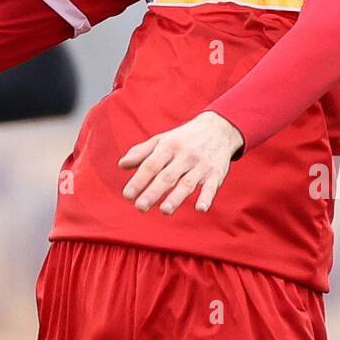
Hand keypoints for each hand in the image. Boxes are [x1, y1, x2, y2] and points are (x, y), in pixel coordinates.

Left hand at [118, 111, 243, 213]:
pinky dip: (207, 197)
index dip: (139, 180)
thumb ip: (141, 152)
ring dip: (176, 197)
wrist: (218, 128)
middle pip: (167, 176)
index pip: (151, 164)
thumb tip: (121, 165)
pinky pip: (211, 186)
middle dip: (153, 191)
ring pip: (187, 183)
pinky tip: (200, 208)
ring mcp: (201, 164)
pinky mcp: (216, 173)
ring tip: (164, 210)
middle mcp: (184, 155)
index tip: (127, 195)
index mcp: (168, 146)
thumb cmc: (183, 138)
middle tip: (140, 207)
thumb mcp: (162, 139)